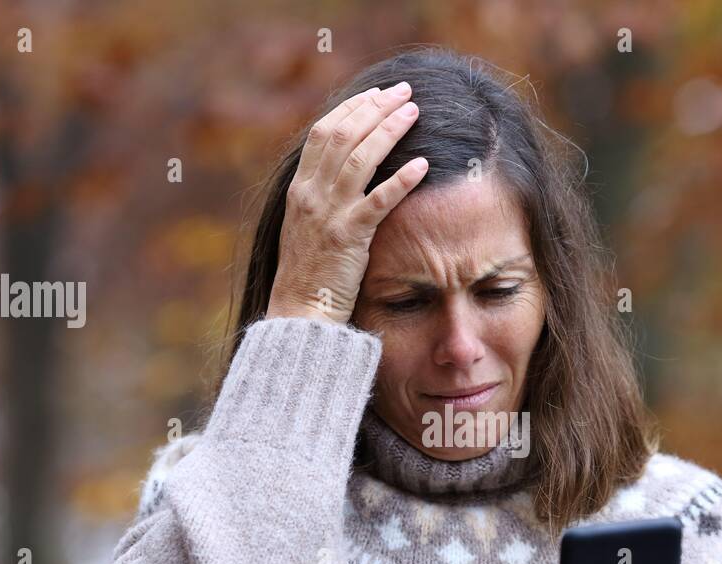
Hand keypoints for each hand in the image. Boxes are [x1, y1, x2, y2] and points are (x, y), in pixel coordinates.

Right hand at [268, 82, 428, 324]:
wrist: (298, 313)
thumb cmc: (309, 275)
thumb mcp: (306, 228)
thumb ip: (321, 198)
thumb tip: (344, 174)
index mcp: (299, 188)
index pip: (323, 131)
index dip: (352, 107)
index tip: (377, 94)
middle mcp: (310, 194)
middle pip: (343, 134)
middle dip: (375, 107)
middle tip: (404, 92)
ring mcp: (327, 214)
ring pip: (359, 158)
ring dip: (389, 131)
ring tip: (415, 113)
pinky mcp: (347, 238)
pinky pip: (378, 201)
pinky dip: (401, 181)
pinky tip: (423, 166)